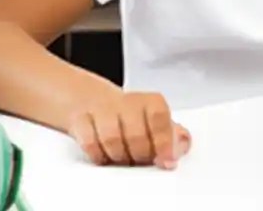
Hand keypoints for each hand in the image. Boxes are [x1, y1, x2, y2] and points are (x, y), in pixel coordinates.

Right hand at [66, 92, 191, 168]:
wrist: (93, 101)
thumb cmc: (132, 116)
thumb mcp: (156, 122)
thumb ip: (173, 135)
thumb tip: (181, 145)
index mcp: (152, 102)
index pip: (160, 119)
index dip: (164, 142)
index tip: (166, 161)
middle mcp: (128, 102)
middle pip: (136, 136)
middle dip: (140, 155)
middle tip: (141, 160)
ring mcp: (102, 109)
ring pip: (112, 141)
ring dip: (120, 156)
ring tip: (124, 158)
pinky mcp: (80, 120)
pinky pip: (90, 144)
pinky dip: (99, 155)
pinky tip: (106, 155)